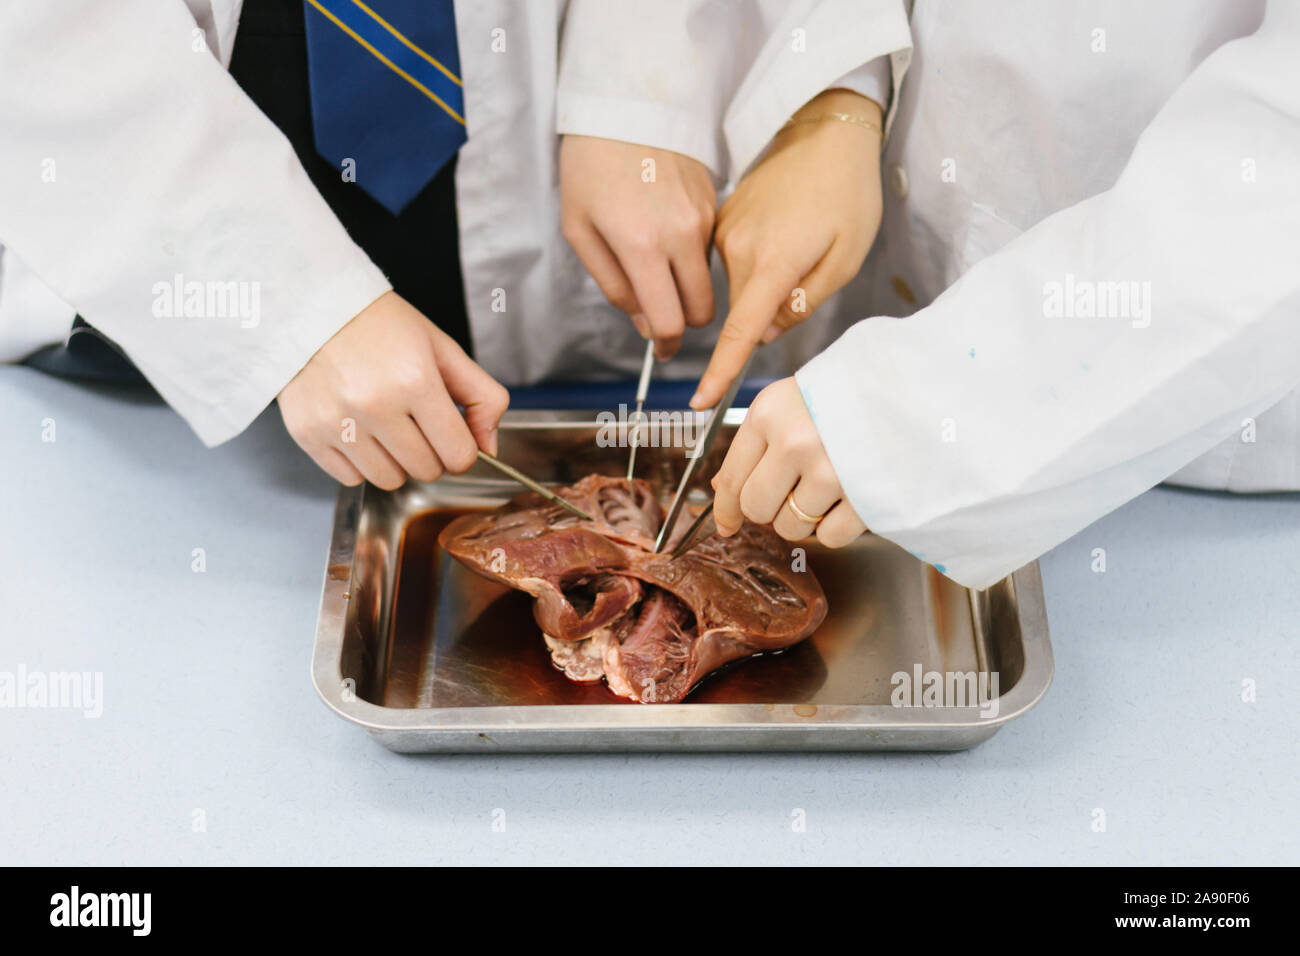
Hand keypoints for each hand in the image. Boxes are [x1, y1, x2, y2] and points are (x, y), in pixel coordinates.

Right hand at [277, 291, 508, 488]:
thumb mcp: (442, 348)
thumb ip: (481, 396)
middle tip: (416, 424)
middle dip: (430, 453)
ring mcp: (338, 422)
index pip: (458, 454)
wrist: (311, 308)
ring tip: (386, 426)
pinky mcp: (308, 433)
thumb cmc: (381, 326)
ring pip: (389, 481)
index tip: (451, 435)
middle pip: (426, 471)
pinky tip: (358, 430)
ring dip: (395, 462)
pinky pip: (351, 479)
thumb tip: (489, 447)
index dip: (462, 449)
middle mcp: (375, 405)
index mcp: (415, 380)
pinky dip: (360, 463)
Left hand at [560, 135, 715, 359]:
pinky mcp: (714, 203)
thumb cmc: (591, 168)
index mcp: (641, 245)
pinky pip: (709, 250)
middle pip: (701, 310)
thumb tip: (644, 324)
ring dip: (688, 288)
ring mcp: (703, 218)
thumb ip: (614, 286)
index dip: (664, 344)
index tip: (660, 349)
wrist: (624, 106)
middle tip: (660, 316)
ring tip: (659, 267)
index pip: (669, 320)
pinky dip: (692, 256)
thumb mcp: (581, 232)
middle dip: (682, 322)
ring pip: (708, 281)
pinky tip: (668, 233)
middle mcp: (680, 235)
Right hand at [692, 89, 882, 409]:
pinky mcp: (722, 220)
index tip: (701, 403)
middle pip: (743, 312)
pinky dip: (757, 264)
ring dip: (765, 285)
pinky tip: (785, 231)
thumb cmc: (848, 193)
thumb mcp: (844, 258)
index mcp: (772, 262)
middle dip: (769, 314)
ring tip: (803, 241)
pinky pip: (734, 262)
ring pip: (739, 288)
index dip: (720, 372)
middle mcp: (738, 249)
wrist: (825, 130)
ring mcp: (725, 233)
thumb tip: (764, 334)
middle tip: (812, 270)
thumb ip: (802, 305)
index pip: (739, 333)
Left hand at [712, 377, 866, 546]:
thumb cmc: (844, 394)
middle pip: (757, 508)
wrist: (909, 389)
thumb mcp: (789, 402)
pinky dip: (836, 527)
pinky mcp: (863, 496)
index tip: (726, 524)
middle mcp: (794, 442)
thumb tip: (723, 490)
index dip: (725, 509)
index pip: (732, 477)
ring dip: (803, 519)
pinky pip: (830, 538)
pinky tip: (846, 498)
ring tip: (825, 488)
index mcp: (769, 414)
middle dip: (768, 509)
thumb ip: (755, 444)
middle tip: (790, 492)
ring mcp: (830, 471)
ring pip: (790, 528)